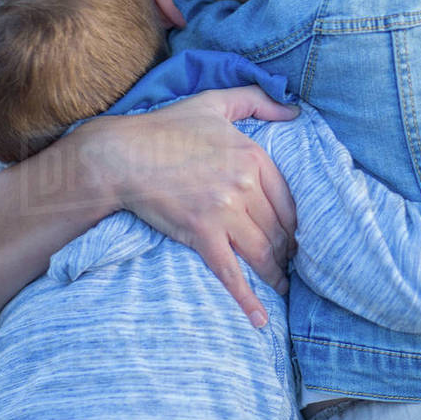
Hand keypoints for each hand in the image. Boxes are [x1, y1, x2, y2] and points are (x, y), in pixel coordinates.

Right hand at [78, 87, 299, 327]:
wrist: (121, 156)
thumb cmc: (167, 128)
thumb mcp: (214, 103)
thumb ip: (257, 100)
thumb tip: (295, 110)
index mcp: (254, 156)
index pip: (289, 200)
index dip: (297, 223)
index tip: (298, 236)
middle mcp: (244, 186)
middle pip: (278, 229)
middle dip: (288, 250)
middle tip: (292, 263)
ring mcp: (224, 212)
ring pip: (262, 251)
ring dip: (276, 273)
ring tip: (282, 284)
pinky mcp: (201, 234)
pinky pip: (231, 272)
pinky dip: (248, 298)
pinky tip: (261, 320)